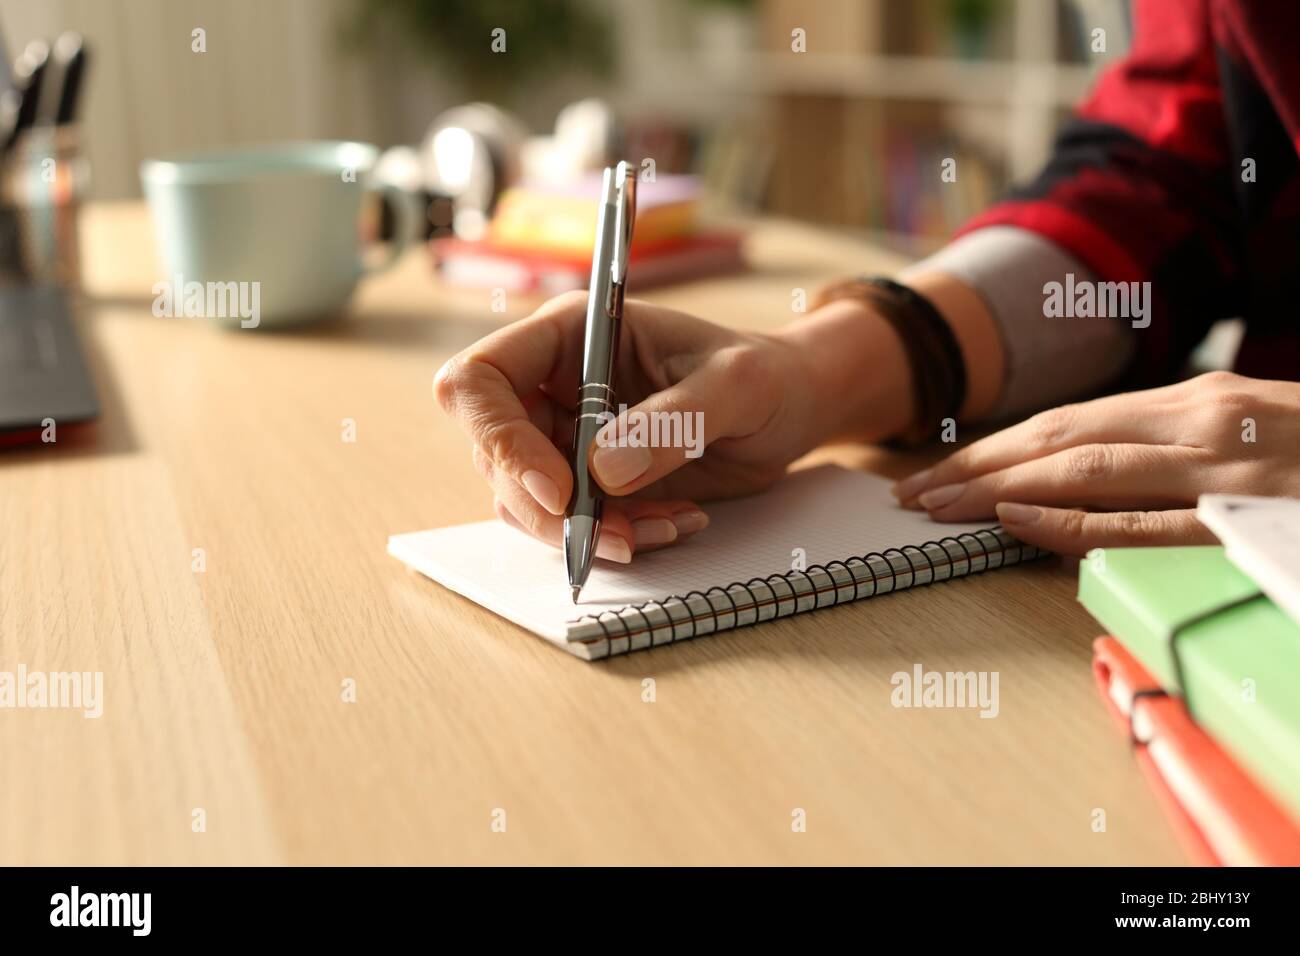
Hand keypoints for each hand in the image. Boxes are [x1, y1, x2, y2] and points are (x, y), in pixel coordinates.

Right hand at [434, 291, 835, 561]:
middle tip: (615, 538)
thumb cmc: (763, 374)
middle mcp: (554, 386)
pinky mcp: (588, 483)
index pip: (480, 379)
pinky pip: (571, 524)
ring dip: (584, 531)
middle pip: (493, 454)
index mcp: (569, 336)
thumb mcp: (737, 384)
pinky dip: (615, 538)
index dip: (498, 436)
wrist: (790, 409)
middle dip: (548, 508)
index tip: (559, 489)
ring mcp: (565, 437)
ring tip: (663, 525)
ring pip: (526, 500)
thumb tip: (602, 471)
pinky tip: (673, 523)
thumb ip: (674, 419)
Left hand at [892, 372, 1299, 554]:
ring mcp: (1224, 463)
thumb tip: (1094, 485)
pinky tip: (1017, 521)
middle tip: (910, 492)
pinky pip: (1145, 517)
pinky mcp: (1249, 512)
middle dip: (976, 464)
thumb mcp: (1252, 436)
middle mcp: (1201, 419)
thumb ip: (1179, 453)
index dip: (999, 446)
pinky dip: (1074, 518)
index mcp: (1199, 401)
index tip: (941, 470)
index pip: (1072, 421)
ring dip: (999, 487)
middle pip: (1061, 437)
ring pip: (1086, 467)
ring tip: (935, 507)